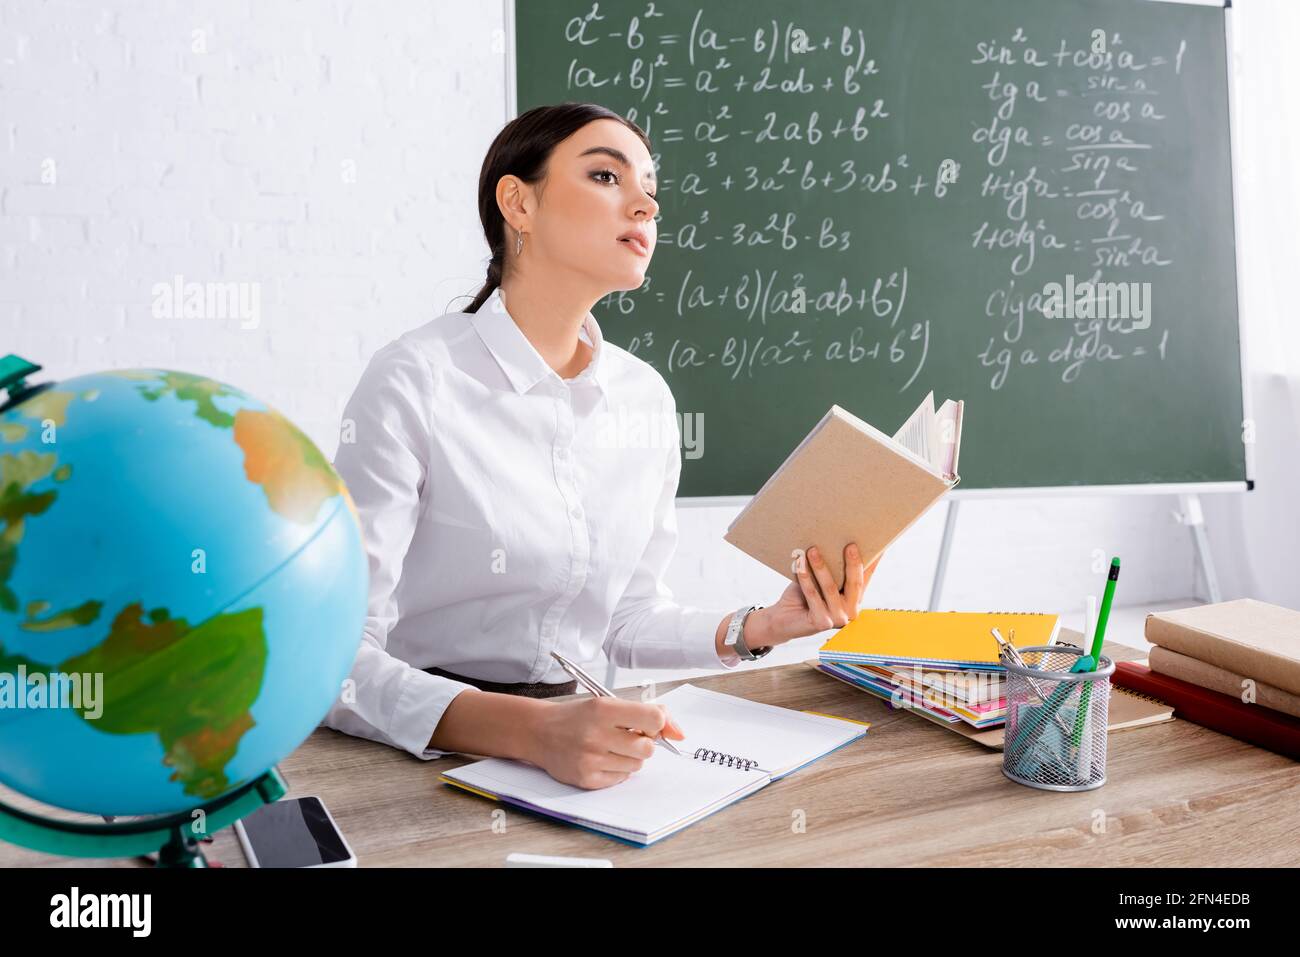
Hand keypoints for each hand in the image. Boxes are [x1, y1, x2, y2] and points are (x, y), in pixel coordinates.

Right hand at [526, 696, 684, 788]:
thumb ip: (646, 713)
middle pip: (648, 748)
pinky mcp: (587, 779)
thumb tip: (679, 733)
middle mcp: (596, 734)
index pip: (654, 719)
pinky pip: (622, 778)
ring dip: (630, 757)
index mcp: (603, 709)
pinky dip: (617, 770)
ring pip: (637, 764)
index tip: (650, 724)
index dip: (658, 724)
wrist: (539, 732)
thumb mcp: (608, 703)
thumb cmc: (578, 716)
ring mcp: (590, 759)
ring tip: (610, 747)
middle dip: (643, 743)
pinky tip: (601, 758)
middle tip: (626, 736)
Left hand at [748, 543, 880, 648]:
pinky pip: (813, 596)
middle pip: (854, 584)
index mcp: (854, 600)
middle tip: (850, 545)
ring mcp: (837, 619)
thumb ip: (832, 570)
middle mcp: (850, 611)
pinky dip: (806, 578)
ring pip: (830, 588)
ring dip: (821, 567)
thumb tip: (835, 541)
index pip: (866, 578)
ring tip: (813, 550)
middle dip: (853, 563)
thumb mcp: (820, 581)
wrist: (783, 619)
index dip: (873, 563)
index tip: (881, 547)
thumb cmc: (802, 596)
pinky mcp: (821, 623)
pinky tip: (800, 565)